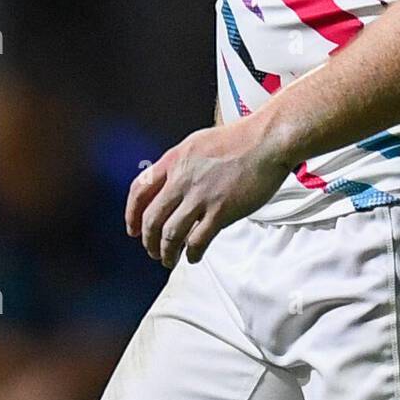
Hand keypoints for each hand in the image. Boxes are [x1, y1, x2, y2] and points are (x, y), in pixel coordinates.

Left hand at [125, 116, 291, 267]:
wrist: (268, 140)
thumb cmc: (241, 139)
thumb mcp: (199, 143)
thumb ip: (183, 164)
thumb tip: (172, 184)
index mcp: (176, 159)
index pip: (140, 189)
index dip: (131, 213)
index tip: (133, 228)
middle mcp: (183, 178)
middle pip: (151, 218)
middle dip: (148, 240)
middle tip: (152, 250)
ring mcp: (201, 196)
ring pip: (170, 234)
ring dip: (166, 252)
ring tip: (169, 259)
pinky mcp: (221, 211)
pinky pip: (197, 240)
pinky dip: (191, 253)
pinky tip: (193, 256)